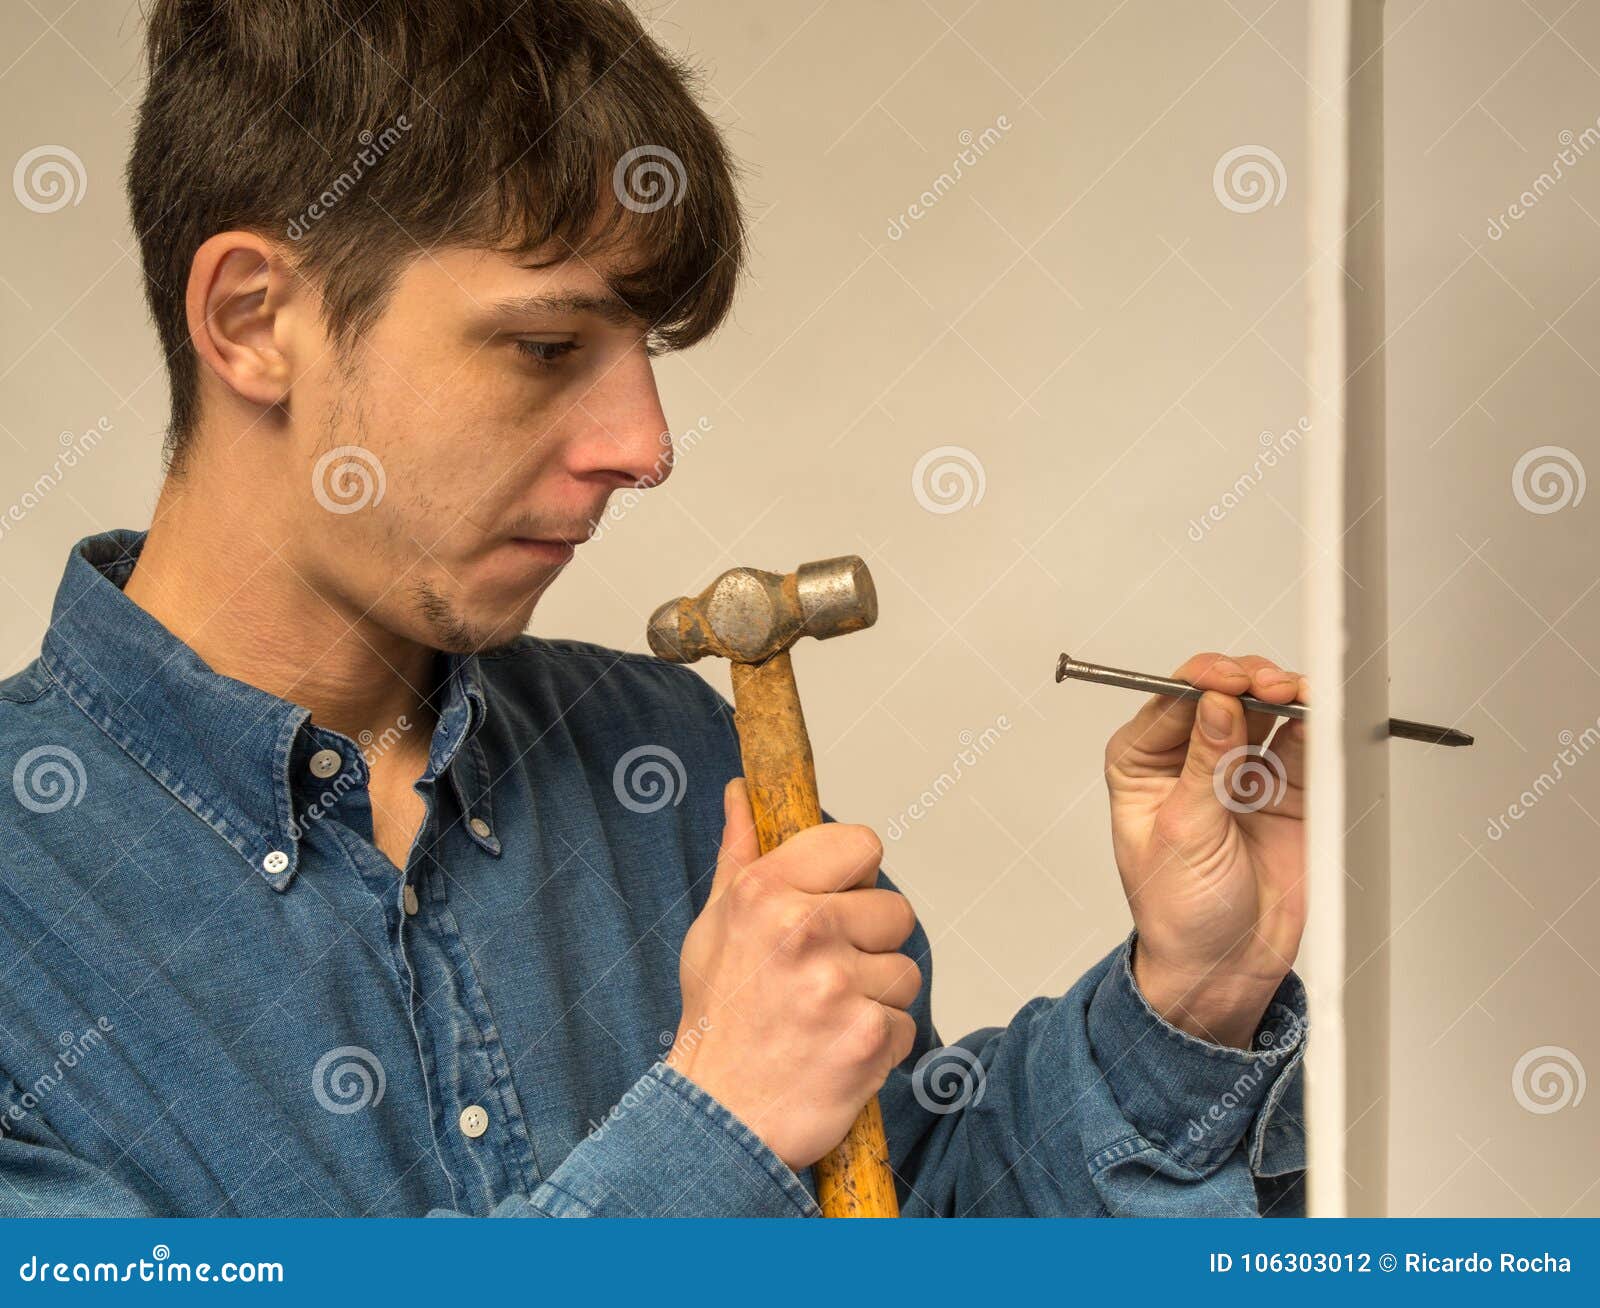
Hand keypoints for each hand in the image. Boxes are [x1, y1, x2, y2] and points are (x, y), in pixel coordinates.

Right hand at [666, 779, 921, 1170]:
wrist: (716, 1118)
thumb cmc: (718, 1020)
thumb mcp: (715, 925)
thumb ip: (740, 854)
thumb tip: (743, 793)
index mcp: (767, 892)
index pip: (860, 843)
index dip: (857, 875)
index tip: (838, 901)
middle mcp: (804, 929)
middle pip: (896, 909)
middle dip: (871, 943)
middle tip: (825, 974)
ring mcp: (839, 985)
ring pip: (906, 970)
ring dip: (877, 997)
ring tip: (826, 1018)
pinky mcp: (869, 1038)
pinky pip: (907, 1024)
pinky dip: (880, 1043)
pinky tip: (836, 1050)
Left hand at [1103, 652, 1306, 1048]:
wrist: (1225, 967)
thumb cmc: (1178, 912)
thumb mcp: (1184, 834)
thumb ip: (1205, 767)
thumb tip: (1215, 705)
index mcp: (1142, 764)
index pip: (1171, 704)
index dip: (1200, 683)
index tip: (1226, 680)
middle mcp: (1189, 760)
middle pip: (1219, 698)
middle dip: (1245, 683)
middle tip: (1269, 687)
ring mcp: (1238, 772)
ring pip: (1261, 713)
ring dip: (1280, 696)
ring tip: (1296, 696)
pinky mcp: (1283, 791)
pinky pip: (1299, 746)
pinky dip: (1310, 727)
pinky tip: (1316, 715)